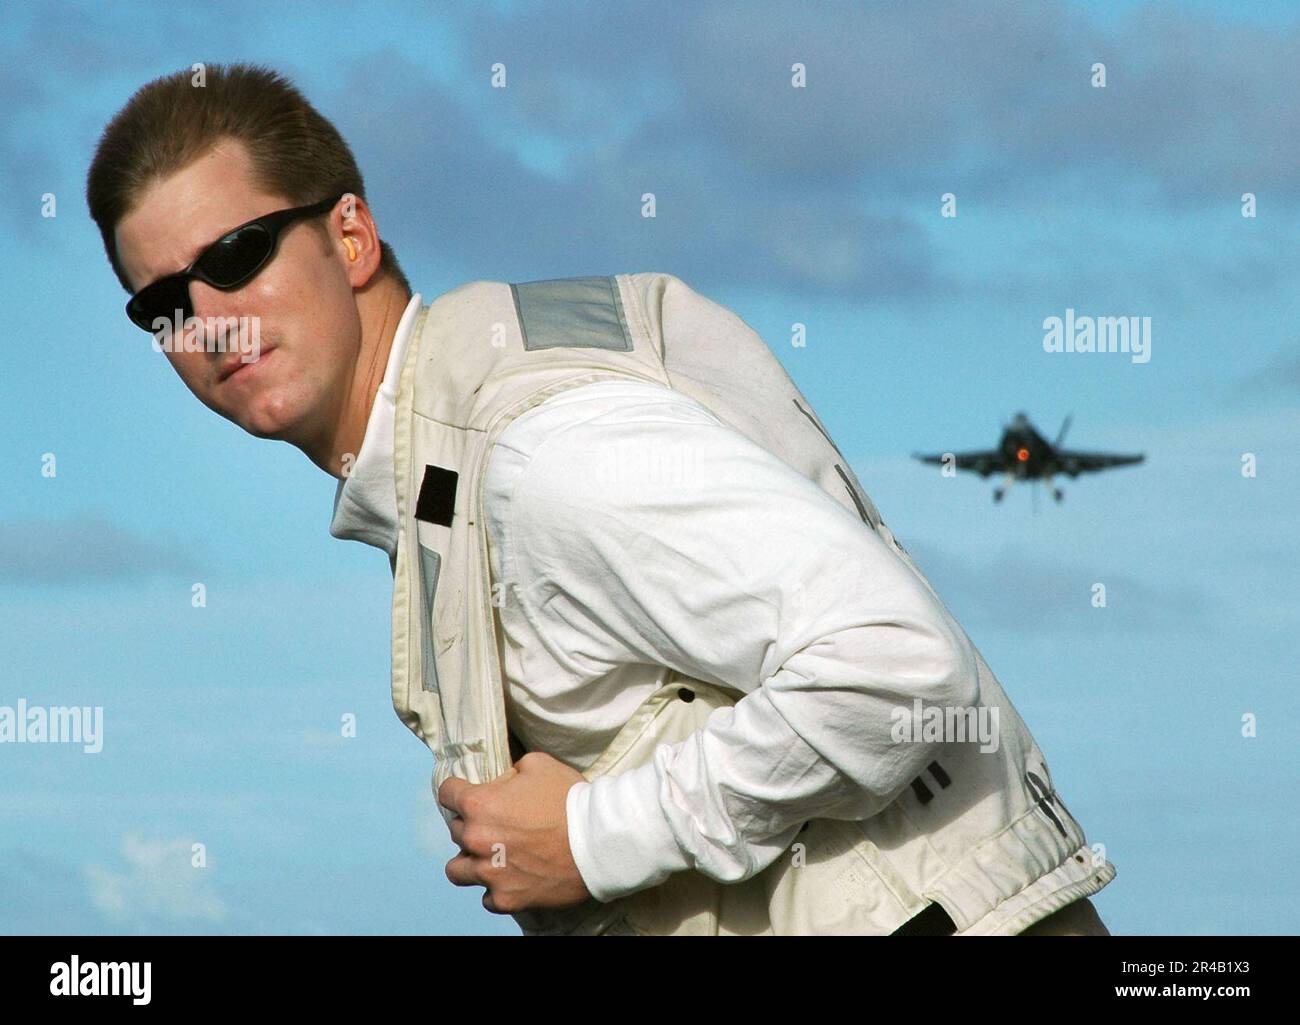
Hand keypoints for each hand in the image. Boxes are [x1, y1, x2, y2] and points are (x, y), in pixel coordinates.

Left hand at [438, 751, 592, 914]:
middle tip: (497, 823)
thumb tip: (500, 784)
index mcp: (480, 804)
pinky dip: (496, 887)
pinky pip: (486, 897)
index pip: (447, 793)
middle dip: (472, 824)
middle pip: (455, 830)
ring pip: (457, 870)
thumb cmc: (570, 798)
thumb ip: (509, 772)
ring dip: (471, 860)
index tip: (467, 793)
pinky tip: (512, 876)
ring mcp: (489, 874)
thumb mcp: (538, 764)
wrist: (600, 841)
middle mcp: (476, 840)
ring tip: (490, 856)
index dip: (458, 790)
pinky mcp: (506, 899)